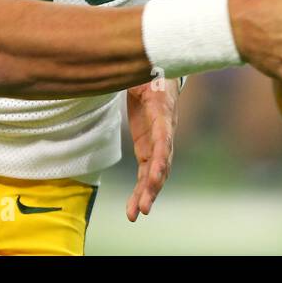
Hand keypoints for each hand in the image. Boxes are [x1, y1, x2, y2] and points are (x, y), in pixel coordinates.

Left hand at [124, 76, 177, 220]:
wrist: (159, 73)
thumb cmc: (148, 69)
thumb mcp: (139, 68)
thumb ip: (133, 73)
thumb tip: (117, 69)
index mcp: (162, 109)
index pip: (164, 136)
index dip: (161, 155)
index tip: (156, 172)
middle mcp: (164, 131)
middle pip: (162, 162)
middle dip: (153, 185)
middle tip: (144, 207)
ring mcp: (158, 142)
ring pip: (155, 172)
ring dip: (146, 194)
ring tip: (135, 214)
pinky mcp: (148, 148)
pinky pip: (146, 172)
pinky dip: (141, 190)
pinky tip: (134, 208)